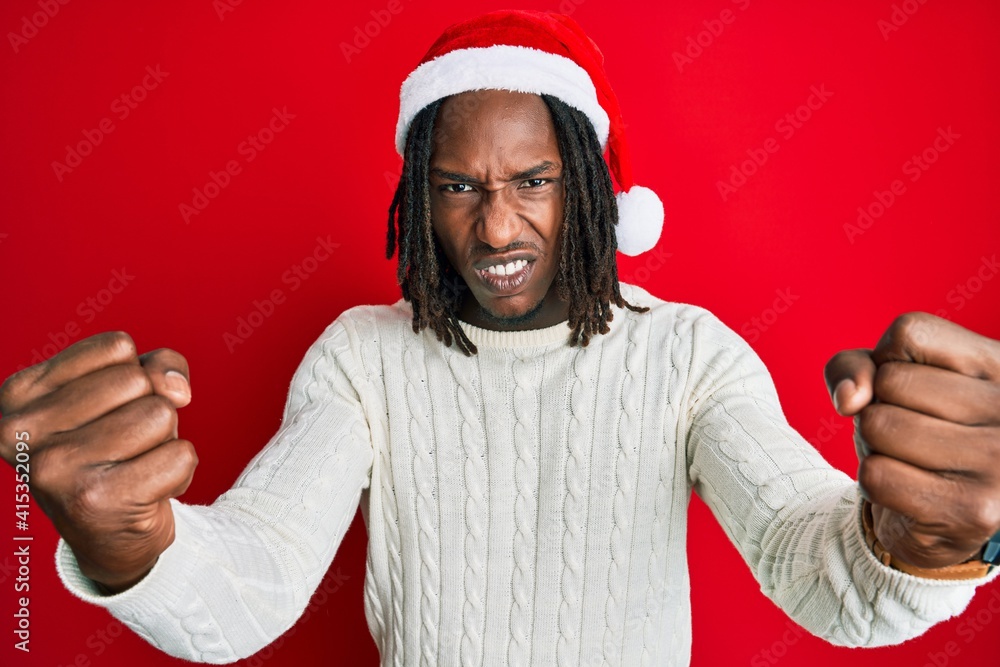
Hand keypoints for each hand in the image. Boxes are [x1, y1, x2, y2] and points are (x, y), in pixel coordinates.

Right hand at [0, 331, 196, 591]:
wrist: (111, 538)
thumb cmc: (119, 450)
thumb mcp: (131, 392)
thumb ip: (159, 366)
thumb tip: (177, 390)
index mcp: (20, 394)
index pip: (118, 347)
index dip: (135, 376)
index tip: (108, 414)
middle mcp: (23, 430)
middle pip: (139, 381)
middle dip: (150, 410)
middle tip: (125, 448)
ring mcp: (55, 468)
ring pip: (160, 415)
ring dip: (164, 441)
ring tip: (135, 467)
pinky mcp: (96, 501)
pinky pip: (181, 455)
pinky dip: (180, 472)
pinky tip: (147, 491)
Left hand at [824, 313, 999, 568]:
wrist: (941, 516)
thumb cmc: (916, 429)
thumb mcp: (884, 381)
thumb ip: (854, 366)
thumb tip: (849, 398)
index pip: (910, 332)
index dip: (886, 360)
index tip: (912, 388)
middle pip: (889, 381)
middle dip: (878, 408)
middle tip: (912, 433)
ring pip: (878, 426)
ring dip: (873, 447)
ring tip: (911, 461)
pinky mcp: (975, 510)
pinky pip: (876, 476)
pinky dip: (875, 483)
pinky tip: (911, 492)